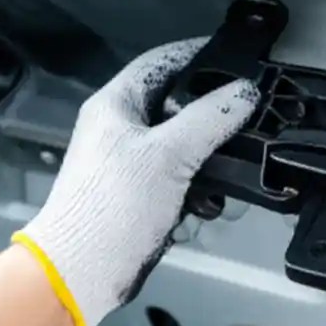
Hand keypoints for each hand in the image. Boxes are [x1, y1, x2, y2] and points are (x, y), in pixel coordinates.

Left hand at [14, 38, 257, 325]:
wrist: (80, 271)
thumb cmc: (109, 208)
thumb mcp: (170, 154)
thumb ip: (210, 118)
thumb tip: (244, 92)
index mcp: (115, 105)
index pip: (161, 62)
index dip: (198, 54)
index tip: (233, 55)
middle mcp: (119, 130)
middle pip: (176, 106)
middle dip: (211, 116)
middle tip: (243, 117)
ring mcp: (128, 165)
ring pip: (181, 147)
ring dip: (208, 160)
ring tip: (226, 173)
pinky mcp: (139, 197)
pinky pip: (178, 182)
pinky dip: (196, 191)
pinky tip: (206, 205)